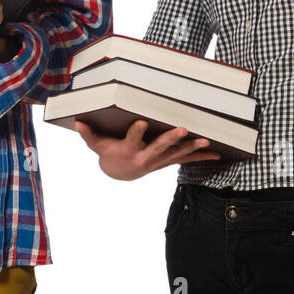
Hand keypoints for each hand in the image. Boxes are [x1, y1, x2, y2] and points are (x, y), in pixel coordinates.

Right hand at [75, 119, 219, 180]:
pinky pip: (186, 160)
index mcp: (128, 150)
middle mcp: (145, 157)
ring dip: (192, 148)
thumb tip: (77, 123)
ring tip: (206, 141)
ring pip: (177, 154)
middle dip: (171, 138)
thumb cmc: (108, 153)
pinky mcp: (168, 161)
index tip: (141, 121)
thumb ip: (88, 135)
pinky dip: (201, 157)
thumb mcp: (96, 145)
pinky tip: (216, 154)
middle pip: (159, 147)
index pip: (132, 139)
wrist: (120, 172)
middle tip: (182, 128)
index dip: (136, 131)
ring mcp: (159, 161)